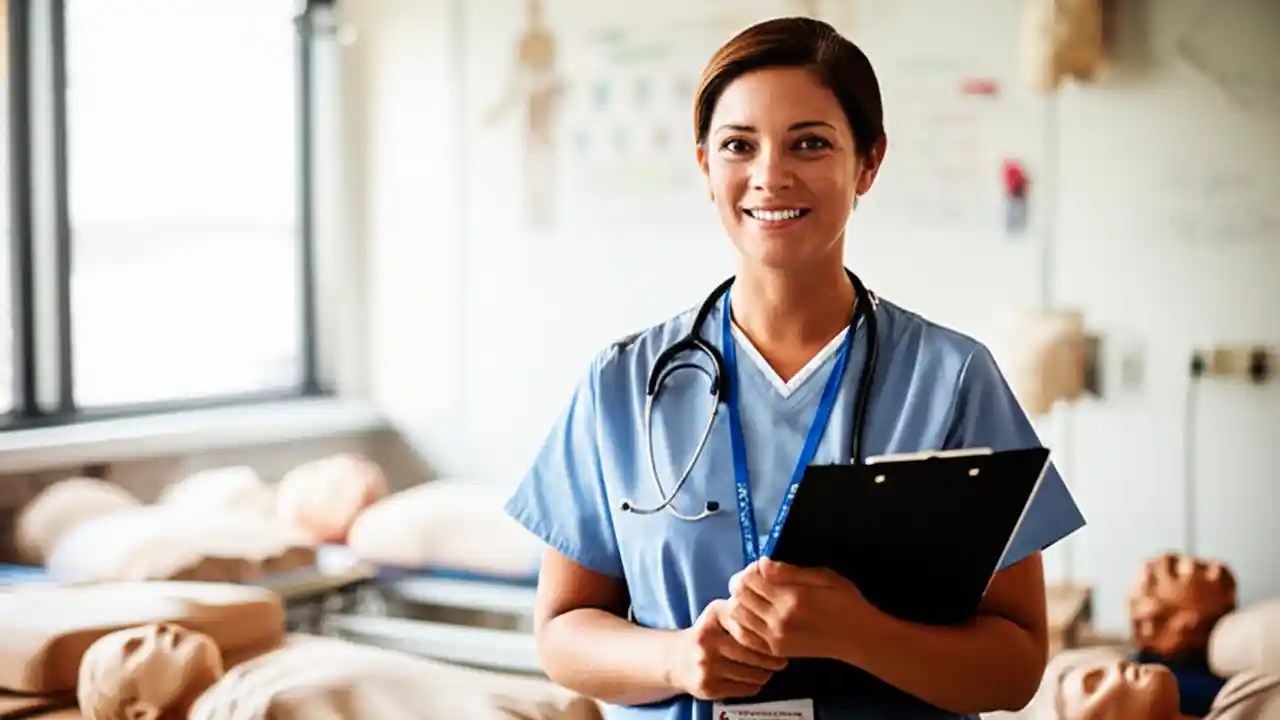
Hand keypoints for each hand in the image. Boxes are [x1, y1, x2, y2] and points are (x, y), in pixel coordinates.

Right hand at [668, 599, 787, 700]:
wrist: (676, 659)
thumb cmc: (708, 634)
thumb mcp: (719, 613)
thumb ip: (743, 609)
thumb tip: (776, 610)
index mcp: (713, 616)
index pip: (750, 625)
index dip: (767, 634)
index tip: (777, 639)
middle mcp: (706, 639)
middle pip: (751, 651)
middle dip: (771, 658)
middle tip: (782, 660)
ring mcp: (705, 665)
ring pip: (750, 673)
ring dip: (766, 673)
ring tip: (771, 670)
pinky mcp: (707, 687)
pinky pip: (743, 688)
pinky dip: (755, 685)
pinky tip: (757, 680)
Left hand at [723, 557, 875, 659]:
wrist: (858, 637)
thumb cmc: (845, 602)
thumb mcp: (824, 577)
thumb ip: (790, 572)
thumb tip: (762, 564)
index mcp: (791, 598)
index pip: (749, 580)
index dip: (751, 569)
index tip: (761, 567)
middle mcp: (778, 619)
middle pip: (740, 597)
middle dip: (742, 583)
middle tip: (756, 580)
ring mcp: (775, 638)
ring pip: (738, 616)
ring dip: (741, 602)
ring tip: (755, 597)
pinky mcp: (776, 650)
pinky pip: (746, 635)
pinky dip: (743, 623)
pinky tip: (755, 615)